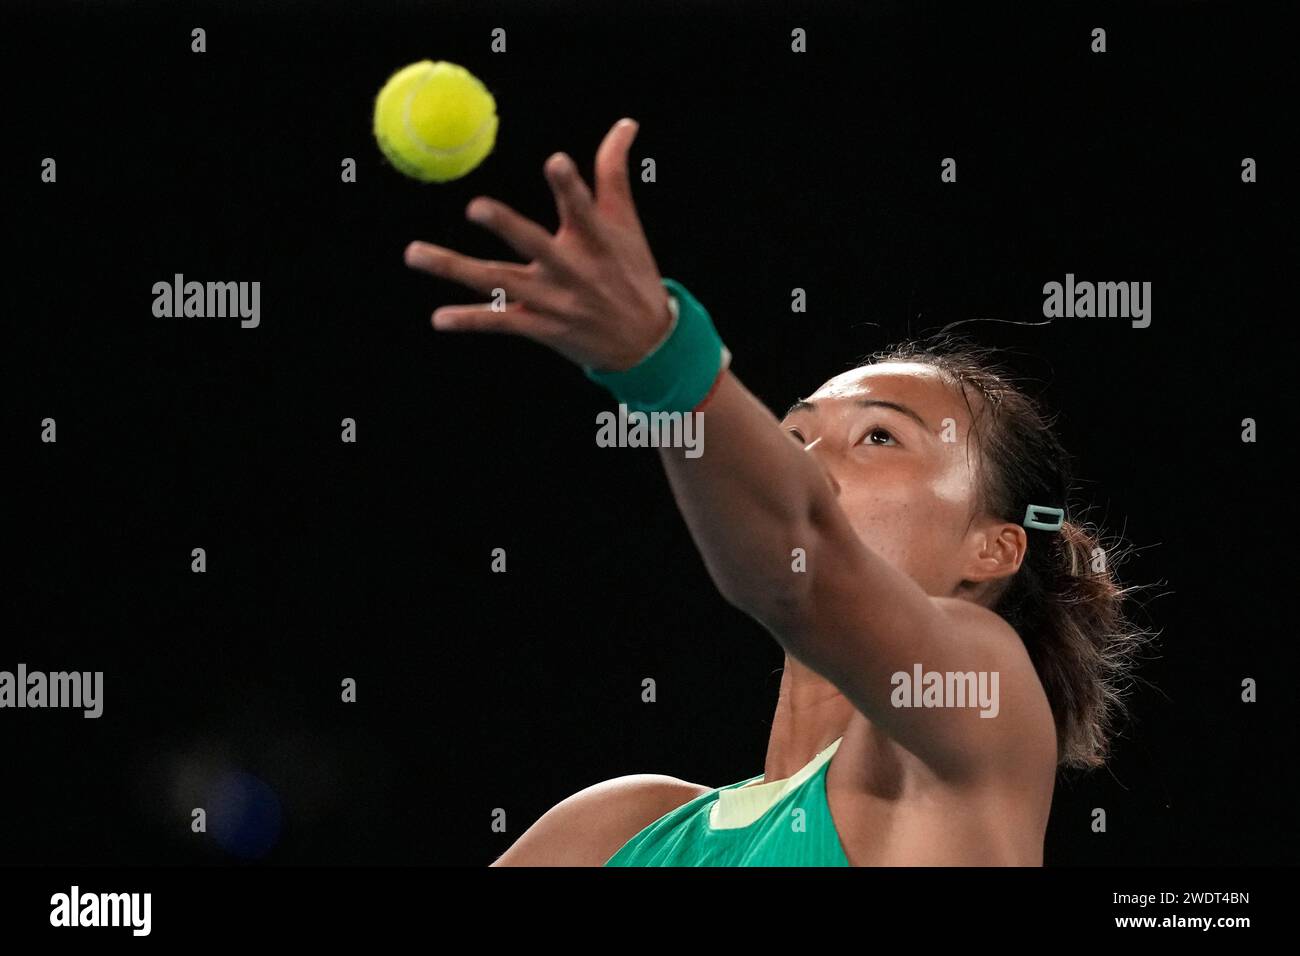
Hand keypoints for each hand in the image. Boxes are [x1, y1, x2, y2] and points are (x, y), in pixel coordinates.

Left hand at [403, 117, 672, 370]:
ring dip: (454, 268)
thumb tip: (626, 122)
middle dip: (507, 225)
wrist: (646, 343)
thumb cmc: (630, 272)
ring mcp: (553, 301)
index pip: (582, 207)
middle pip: (533, 244)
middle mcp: (571, 269)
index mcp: (594, 239)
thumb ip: (614, 171)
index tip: (556, 161)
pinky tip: (440, 319)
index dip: (569, 186)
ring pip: (498, 282)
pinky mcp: (541, 327)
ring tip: (413, 253)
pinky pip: (500, 322)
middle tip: (475, 206)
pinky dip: (470, 320)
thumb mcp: (625, 224)